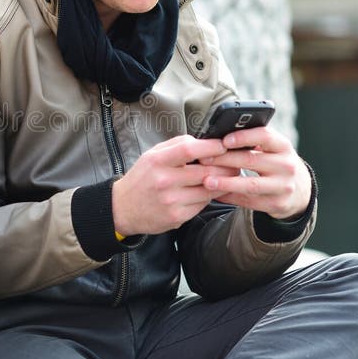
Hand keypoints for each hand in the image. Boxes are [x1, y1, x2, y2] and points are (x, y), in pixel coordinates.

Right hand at [111, 135, 238, 236]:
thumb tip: (203, 141)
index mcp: (158, 161)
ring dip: (222, 183)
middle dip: (225, 167)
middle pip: (205, 172)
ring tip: (228, 176)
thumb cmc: (141, 179)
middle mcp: (164, 181)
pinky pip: (202, 204)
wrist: (123, 208)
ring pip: (208, 190)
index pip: (189, 150)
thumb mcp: (151, 155)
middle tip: (235, 162)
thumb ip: (176, 145)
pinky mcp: (177, 217)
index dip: (211, 147)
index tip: (223, 145)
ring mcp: (172, 201)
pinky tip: (209, 191)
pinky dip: (209, 197)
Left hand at [198, 127, 311, 219]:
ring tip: (207, 181)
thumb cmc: (276, 162)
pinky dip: (231, 197)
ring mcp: (283, 186)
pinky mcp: (277, 204)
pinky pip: (249, 201)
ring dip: (226, 182)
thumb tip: (218, 137)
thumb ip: (252, 141)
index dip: (243, 137)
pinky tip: (216, 194)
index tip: (223, 140)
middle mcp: (286, 165)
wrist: (299, 189)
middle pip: (252, 160)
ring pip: (250, 185)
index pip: (264, 136)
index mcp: (283, 146)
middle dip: (225, 159)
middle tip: (204, 159)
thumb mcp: (272, 148)